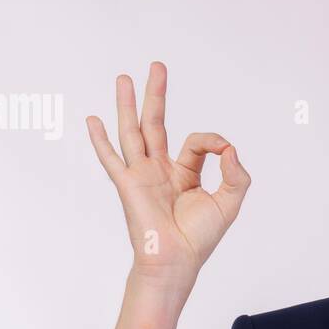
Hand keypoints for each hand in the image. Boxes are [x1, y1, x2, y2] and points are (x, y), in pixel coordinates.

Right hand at [87, 61, 251, 293]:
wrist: (177, 262)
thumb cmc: (199, 238)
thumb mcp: (229, 202)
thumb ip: (236, 174)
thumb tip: (230, 147)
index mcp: (183, 174)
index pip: (197, 143)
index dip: (214, 141)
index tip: (225, 150)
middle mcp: (160, 170)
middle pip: (156, 124)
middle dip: (157, 94)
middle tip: (157, 66)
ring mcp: (142, 176)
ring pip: (133, 132)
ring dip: (128, 104)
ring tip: (124, 78)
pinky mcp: (129, 186)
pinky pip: (112, 159)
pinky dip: (101, 140)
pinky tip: (92, 120)